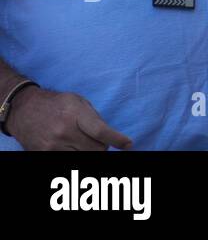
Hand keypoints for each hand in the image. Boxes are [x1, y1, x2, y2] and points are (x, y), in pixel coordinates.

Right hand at [6, 87, 131, 150]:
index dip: (117, 140)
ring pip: (84, 158)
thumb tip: (110, 134)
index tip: (128, 144)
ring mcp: (53, 145)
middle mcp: (64, 131)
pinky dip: (76, 155)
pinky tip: (74, 147)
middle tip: (102, 141)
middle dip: (104, 146)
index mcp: (75, 114)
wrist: (24, 110)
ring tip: (86, 143)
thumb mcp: (78, 102)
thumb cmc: (56, 103)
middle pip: (96, 149)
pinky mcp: (44, 154)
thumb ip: (94, 117)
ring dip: (91, 152)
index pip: (101, 132)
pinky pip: (68, 160)